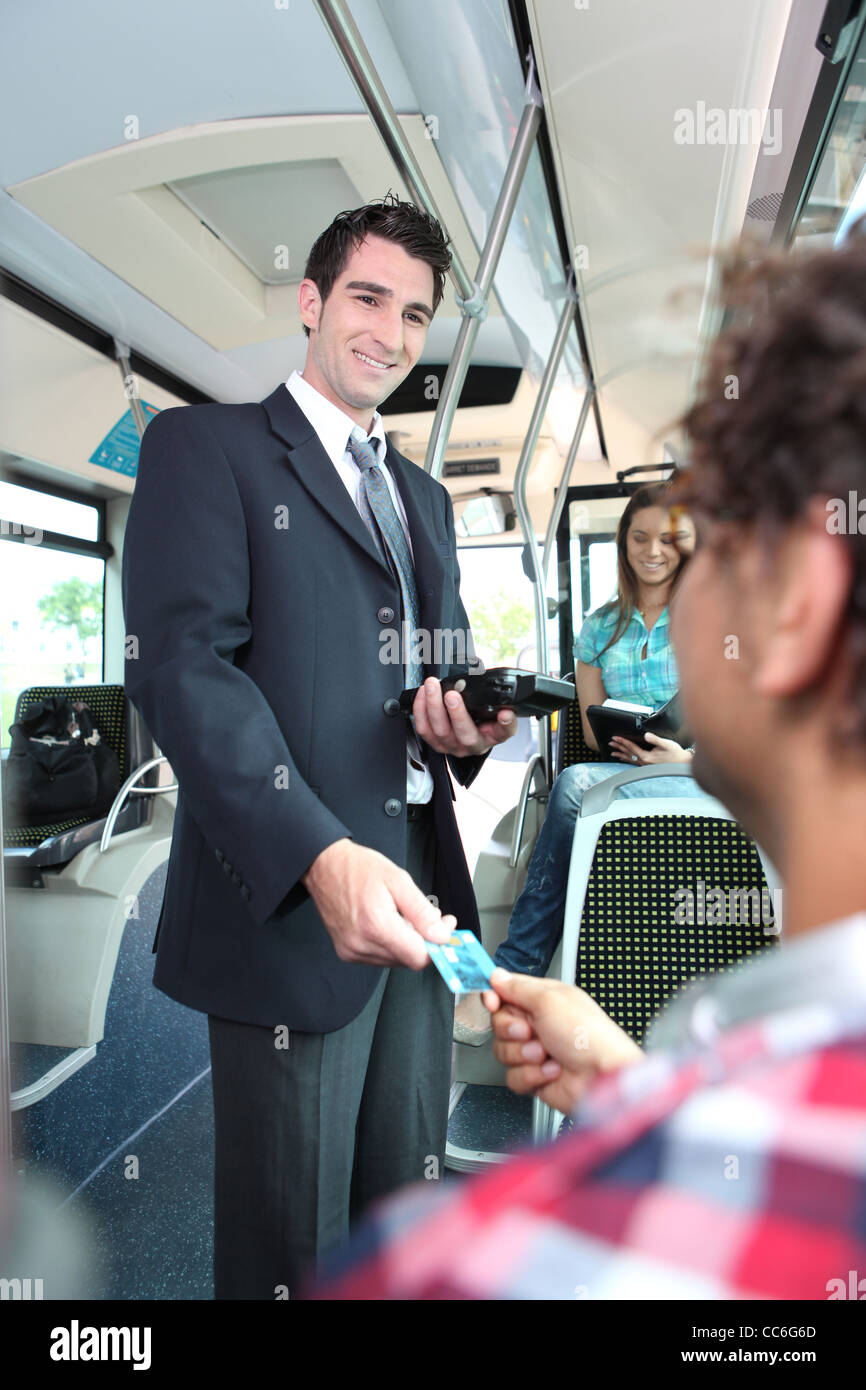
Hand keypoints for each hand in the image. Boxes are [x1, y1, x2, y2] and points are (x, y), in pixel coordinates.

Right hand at [302, 838, 454, 968]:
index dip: (438, 945)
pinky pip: (380, 958)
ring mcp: (352, 951)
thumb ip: (421, 911)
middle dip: (426, 941)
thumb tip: (441, 935)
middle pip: (409, 960)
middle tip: (432, 917)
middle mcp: (362, 944)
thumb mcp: (398, 880)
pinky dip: (392, 944)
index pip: (418, 957)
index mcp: (376, 925)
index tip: (446, 928)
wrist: (324, 867)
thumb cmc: (358, 868)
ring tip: (408, 917)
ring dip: (409, 943)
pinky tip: (391, 924)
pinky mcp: (347, 952)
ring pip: (396, 960)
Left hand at [411, 676, 516, 757]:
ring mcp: (451, 745)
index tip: (503, 713)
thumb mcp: (497, 712)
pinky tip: (423, 693)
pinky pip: (424, 728)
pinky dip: (420, 709)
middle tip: (452, 694)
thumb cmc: (481, 719)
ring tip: (432, 687)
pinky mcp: (434, 740)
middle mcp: (471, 745)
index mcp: (491, 737)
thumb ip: (504, 710)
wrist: (468, 727)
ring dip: (433, 707)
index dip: (503, 724)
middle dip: (457, 712)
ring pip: (439, 731)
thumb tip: (507, 712)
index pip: (501, 733)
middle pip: (464, 734)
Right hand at [481, 969, 642, 1114]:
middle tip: (530, 1031)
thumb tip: (497, 975)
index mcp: (544, 999)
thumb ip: (519, 988)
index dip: (494, 996)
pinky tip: (551, 1070)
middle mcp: (539, 1024)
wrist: (603, 1078)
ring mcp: (536, 1051)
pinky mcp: (536, 1076)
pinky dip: (531, 1075)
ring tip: (546, 1053)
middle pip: (499, 1023)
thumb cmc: (590, 1037)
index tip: (490, 1001)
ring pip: (503, 1051)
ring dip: (523, 1054)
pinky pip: (513, 1076)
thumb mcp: (550, 1001)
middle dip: (511, 1030)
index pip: (507, 992)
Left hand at [609, 731, 691, 764]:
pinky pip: (634, 762)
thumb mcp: (666, 744)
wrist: (682, 763)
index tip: (615, 737)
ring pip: (630, 759)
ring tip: (613, 752)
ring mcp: (646, 765)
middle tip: (610, 743)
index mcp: (647, 757)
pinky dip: (627, 759)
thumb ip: (655, 740)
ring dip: (621, 754)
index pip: (631, 747)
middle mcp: (644, 762)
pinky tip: (624, 759)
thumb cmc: (676, 753)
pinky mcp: (648, 765)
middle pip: (628, 753)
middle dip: (619, 747)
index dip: (622, 741)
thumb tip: (646, 735)